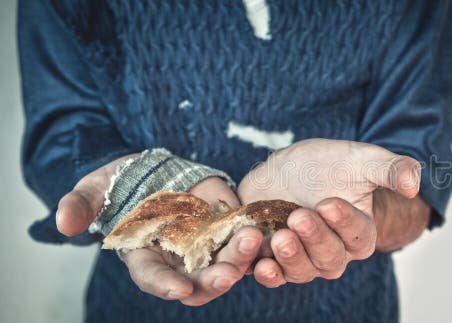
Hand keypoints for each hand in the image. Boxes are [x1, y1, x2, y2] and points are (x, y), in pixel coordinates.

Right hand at [56, 155, 261, 305]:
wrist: (150, 169)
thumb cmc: (116, 185)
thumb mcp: (92, 190)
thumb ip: (79, 205)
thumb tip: (63, 224)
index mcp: (144, 257)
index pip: (154, 279)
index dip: (165, 285)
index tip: (179, 288)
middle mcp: (178, 259)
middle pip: (199, 280)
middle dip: (214, 280)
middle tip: (229, 275)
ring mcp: (205, 244)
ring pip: (228, 261)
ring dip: (242, 257)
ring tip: (252, 242)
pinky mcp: (226, 224)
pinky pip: (244, 235)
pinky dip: (255, 235)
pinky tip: (265, 227)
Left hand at [237, 139, 421, 286]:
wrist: (290, 169)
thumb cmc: (332, 165)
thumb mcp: (363, 159)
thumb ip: (392, 169)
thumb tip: (413, 186)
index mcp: (360, 232)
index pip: (358, 237)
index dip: (344, 223)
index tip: (327, 203)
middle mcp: (333, 252)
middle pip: (329, 259)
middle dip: (315, 240)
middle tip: (299, 217)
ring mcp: (302, 258)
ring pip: (301, 271)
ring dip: (290, 259)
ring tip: (280, 238)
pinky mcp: (272, 258)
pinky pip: (272, 276)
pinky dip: (266, 274)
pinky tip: (259, 264)